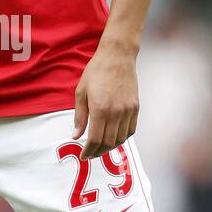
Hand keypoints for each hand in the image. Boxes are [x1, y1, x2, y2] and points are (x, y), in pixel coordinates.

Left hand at [72, 43, 138, 159]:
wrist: (117, 56)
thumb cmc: (96, 72)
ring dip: (110, 147)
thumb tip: (76, 135)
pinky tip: (114, 138)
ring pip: (120, 139)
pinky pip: (131, 130)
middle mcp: (116, 112)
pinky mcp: (135, 108)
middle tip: (90, 154)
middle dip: (98, 152)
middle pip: (108, 142)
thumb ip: (79, 116)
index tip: (84, 155)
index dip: (89, 151)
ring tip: (101, 148)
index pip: (95, 139)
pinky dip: (122, 138)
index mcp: (99, 109)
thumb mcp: (81, 92)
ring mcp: (127, 110)